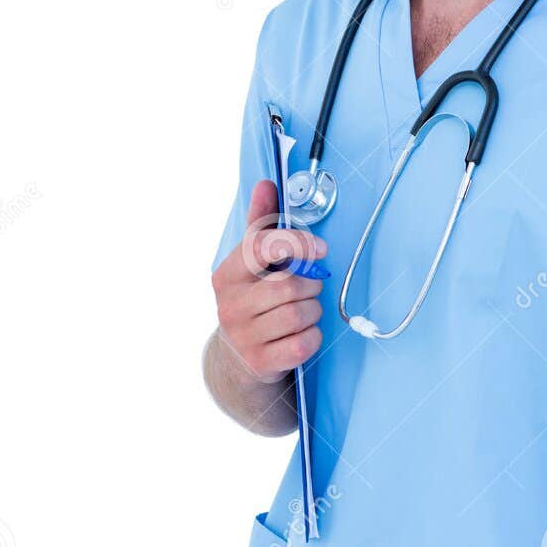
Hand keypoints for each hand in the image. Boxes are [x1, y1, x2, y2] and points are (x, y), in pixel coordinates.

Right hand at [210, 180, 328, 384]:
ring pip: (300, 313)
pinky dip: (312, 336)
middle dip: (311, 284)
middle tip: (309, 287)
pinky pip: (304, 342)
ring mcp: (243, 337)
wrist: (236, 361)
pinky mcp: (261, 362)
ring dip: (313, 311)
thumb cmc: (252, 301)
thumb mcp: (251, 263)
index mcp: (226, 275)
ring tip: (304, 310)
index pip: (262, 247)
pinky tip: (301, 333)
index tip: (320, 249)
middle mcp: (230, 305)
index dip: (297, 244)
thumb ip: (261, 224)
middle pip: (290, 285)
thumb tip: (265, 184)